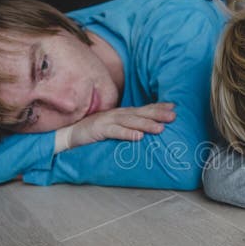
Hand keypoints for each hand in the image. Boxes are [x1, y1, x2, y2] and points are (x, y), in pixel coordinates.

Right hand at [56, 102, 175, 151]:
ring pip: (131, 122)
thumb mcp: (115, 126)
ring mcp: (108, 120)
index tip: (174, 108)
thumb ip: (129, 125)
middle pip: (140, 113)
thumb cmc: (95, 131)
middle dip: (158, 114)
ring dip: (146, 125)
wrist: (70, 133)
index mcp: (122, 113)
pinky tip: (138, 138)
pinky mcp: (99, 129)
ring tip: (161, 129)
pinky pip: (115, 132)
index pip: (143, 109)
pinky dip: (127, 134)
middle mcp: (117, 114)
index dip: (158, 107)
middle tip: (173, 116)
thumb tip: (146, 130)